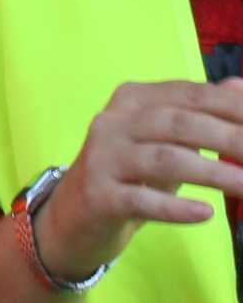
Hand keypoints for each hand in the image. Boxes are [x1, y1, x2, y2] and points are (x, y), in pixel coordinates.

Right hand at [40, 79, 242, 278]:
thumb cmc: (132, 171)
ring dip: (214, 174)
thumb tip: (239, 87)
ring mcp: (102, 158)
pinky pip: (141, 200)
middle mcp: (113, 121)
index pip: (193, 95)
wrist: (76, 214)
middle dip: (232, 140)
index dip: (236, 108)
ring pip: (165, 160)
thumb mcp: (166, 137)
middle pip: (181, 124)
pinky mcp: (97, 196)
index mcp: (134, 98)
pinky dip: (176, 208)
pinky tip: (206, 214)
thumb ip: (201, 110)